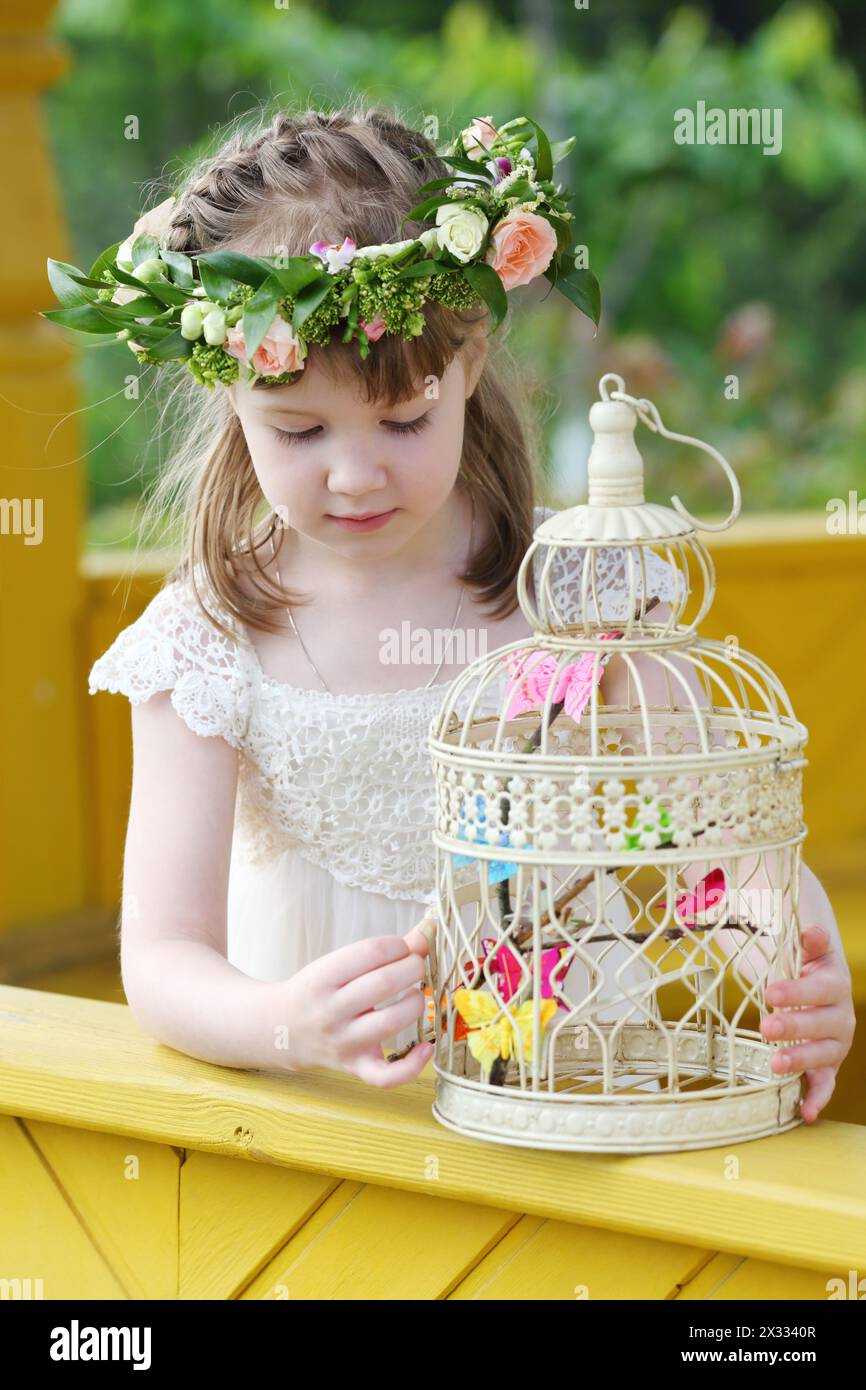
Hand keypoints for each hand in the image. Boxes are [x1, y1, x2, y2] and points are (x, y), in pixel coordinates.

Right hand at [275, 928, 433, 1088]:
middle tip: (415, 965)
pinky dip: (412, 1065)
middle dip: (412, 967)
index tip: (402, 948)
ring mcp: (343, 1042)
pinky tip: (426, 1046)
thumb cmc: (316, 991)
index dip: (397, 945)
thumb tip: (426, 932)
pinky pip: (386, 1076)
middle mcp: (330, 1011)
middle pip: (383, 983)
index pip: (370, 952)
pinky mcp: (355, 1066)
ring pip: (390, 1023)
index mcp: (322, 977)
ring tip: (415, 995)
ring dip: (415, 1003)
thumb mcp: (337, 965)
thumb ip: (383, 950)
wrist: (282, 1030)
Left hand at [760, 925, 856, 1122]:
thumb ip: (810, 942)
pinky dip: (817, 1098)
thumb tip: (812, 932)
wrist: (818, 988)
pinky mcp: (827, 1065)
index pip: (819, 989)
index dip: (797, 991)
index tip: (770, 992)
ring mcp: (835, 1044)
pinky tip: (804, 1113)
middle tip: (766, 1027)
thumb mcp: (808, 951)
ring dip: (800, 1061)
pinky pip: (825, 1084)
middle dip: (794, 1027)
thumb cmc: (807, 968)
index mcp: (835, 985)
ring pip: (822, 1055)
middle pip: (820, 1024)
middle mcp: (841, 1017)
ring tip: (774, 1064)